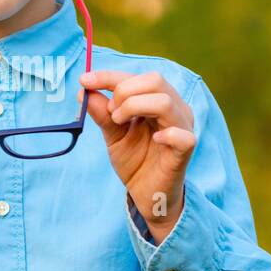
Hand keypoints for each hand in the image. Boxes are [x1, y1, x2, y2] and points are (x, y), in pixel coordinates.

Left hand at [77, 68, 194, 238]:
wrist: (146, 194)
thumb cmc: (135, 161)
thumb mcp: (113, 135)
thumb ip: (102, 114)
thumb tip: (84, 91)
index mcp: (157, 100)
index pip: (137, 77)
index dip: (110, 76)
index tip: (85, 80)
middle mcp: (174, 109)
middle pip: (155, 80)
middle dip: (124, 92)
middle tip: (111, 114)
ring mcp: (182, 128)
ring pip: (165, 102)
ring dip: (135, 107)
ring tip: (120, 123)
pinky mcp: (186, 150)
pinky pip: (183, 136)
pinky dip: (167, 134)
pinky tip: (153, 141)